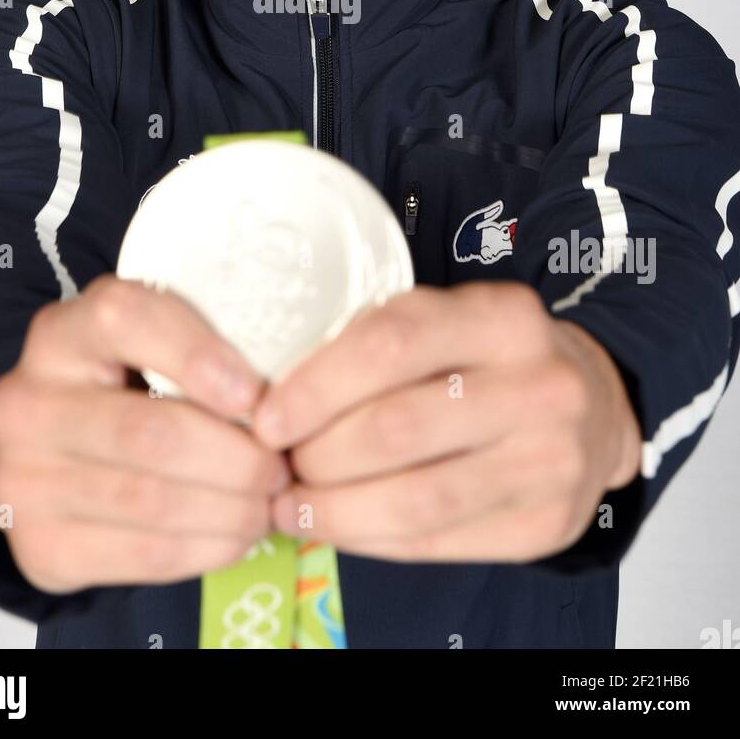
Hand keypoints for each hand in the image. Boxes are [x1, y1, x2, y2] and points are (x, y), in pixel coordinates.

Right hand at [0, 274, 290, 591]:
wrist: (53, 460)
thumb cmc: (125, 388)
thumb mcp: (150, 346)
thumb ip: (201, 349)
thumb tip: (286, 392)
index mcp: (61, 332)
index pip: (125, 319)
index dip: (197, 354)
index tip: (255, 394)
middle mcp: (26, 401)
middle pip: (149, 431)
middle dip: (235, 456)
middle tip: (282, 465)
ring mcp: (24, 478)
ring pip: (152, 500)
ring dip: (230, 509)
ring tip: (268, 502)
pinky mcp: (40, 546)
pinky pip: (143, 553)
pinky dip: (206, 548)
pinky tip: (236, 535)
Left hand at [251, 281, 641, 562]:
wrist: (592, 407)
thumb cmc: (489, 358)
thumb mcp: (449, 320)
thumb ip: (379, 343)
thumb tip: (274, 398)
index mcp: (504, 316)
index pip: (391, 344)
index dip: (316, 386)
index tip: (266, 417)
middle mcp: (540, 386)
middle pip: (396, 429)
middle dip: (317, 454)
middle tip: (276, 464)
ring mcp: (551, 461)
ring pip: (415, 499)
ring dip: (334, 511)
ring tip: (290, 506)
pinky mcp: (547, 525)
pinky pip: (437, 542)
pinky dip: (372, 539)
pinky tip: (338, 527)